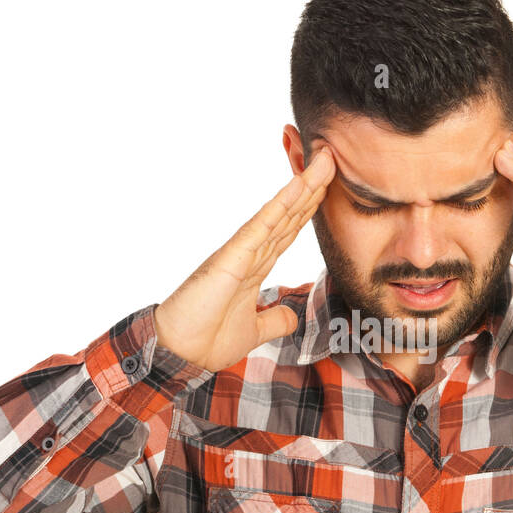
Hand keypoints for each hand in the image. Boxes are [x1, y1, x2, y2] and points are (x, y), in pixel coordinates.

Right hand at [154, 146, 335, 370]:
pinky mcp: (232, 257)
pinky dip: (281, 205)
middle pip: (288, 215)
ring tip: (324, 161)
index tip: (329, 185)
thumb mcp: (254, 331)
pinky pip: (262, 226)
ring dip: (302, 187)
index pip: (289, 230)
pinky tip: (298, 185)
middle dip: (312, 188)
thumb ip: (273, 320)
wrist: (179, 353)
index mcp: (255, 267)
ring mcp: (241, 252)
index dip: (309, 208)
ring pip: (279, 213)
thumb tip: (292, 317)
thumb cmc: (206, 340)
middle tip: (332, 158)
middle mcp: (250, 253)